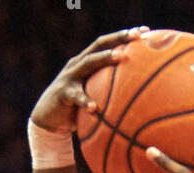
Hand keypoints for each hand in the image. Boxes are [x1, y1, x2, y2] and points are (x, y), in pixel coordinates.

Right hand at [30, 26, 149, 134]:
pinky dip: (85, 101)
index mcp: (88, 62)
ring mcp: (70, 76)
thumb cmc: (77, 109)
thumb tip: (137, 101)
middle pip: (100, 45)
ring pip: (88, 63)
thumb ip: (110, 94)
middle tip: (137, 36)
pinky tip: (94, 108)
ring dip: (105, 58)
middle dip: (119, 38)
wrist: (48, 118)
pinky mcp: (63, 93)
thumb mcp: (94, 97)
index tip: (145, 32)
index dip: (125, 37)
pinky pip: (76, 96)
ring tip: (121, 57)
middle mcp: (79, 63)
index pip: (108, 44)